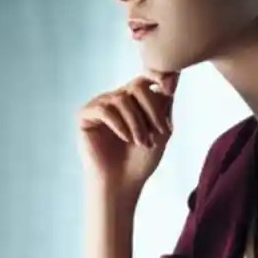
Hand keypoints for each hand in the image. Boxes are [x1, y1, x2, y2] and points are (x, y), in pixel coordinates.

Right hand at [76, 71, 178, 200]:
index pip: (146, 78)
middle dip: (151, 109)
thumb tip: (172, 75)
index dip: (157, 75)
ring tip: (142, 143)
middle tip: (160, 133)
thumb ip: (165, 103)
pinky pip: (104, 110)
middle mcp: (116, 98)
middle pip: (137, 86)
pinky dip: (119, 124)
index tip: (171, 87)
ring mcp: (100, 106)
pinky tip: (125, 138)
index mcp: (134, 100)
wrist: (122, 183)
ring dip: (137, 122)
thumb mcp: (162, 129)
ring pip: (121, 99)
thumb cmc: (141, 160)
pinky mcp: (85, 116)